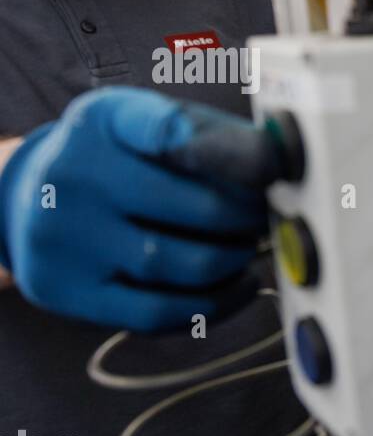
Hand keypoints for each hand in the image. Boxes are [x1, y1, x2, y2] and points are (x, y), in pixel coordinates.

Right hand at [0, 87, 279, 331]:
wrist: (27, 201)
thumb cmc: (114, 161)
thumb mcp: (146, 125)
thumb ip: (209, 135)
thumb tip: (283, 164)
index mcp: (104, 122)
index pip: (173, 131)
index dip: (235, 153)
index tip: (275, 167)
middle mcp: (75, 174)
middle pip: (198, 209)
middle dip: (249, 218)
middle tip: (265, 217)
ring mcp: (66, 237)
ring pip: (183, 266)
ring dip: (235, 262)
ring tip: (247, 248)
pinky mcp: (64, 290)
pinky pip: (158, 313)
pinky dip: (214, 304)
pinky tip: (237, 284)